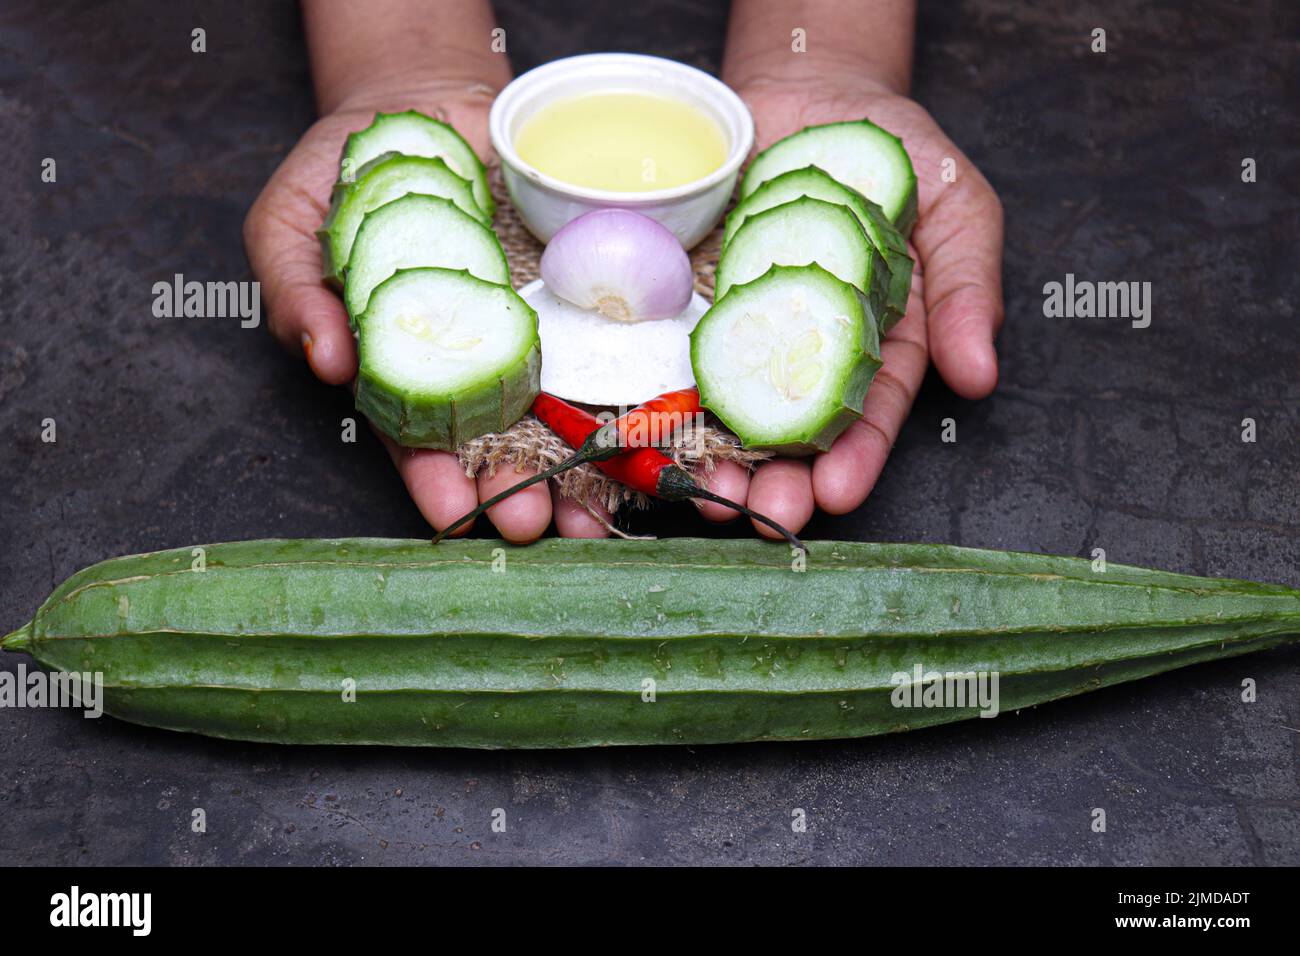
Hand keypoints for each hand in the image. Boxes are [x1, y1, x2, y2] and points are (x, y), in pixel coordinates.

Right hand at [244, 83, 608, 541]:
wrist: (428, 106)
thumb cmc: (349, 172)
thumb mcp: (293, 221)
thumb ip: (297, 290)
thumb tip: (328, 360)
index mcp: (407, 365)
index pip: (417, 438)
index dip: (433, 481)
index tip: (454, 517)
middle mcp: (475, 362)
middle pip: (499, 442)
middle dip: (517, 489)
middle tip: (537, 526)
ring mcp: (533, 332)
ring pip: (563, 412)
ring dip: (583, 466)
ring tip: (598, 511)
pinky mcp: (581, 297)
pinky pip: (615, 347)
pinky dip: (637, 392)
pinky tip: (657, 432)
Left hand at [692, 77, 1004, 538]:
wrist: (805, 93)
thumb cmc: (889, 153)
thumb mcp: (955, 207)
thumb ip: (966, 287)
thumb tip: (979, 374)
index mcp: (875, 340)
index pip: (868, 411)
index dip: (856, 457)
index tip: (837, 494)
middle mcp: (806, 348)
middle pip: (794, 428)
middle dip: (781, 479)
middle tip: (766, 513)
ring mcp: (744, 328)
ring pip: (729, 407)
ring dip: (718, 460)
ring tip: (710, 497)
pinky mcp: (689, 303)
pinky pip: (673, 355)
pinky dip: (663, 400)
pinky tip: (654, 437)